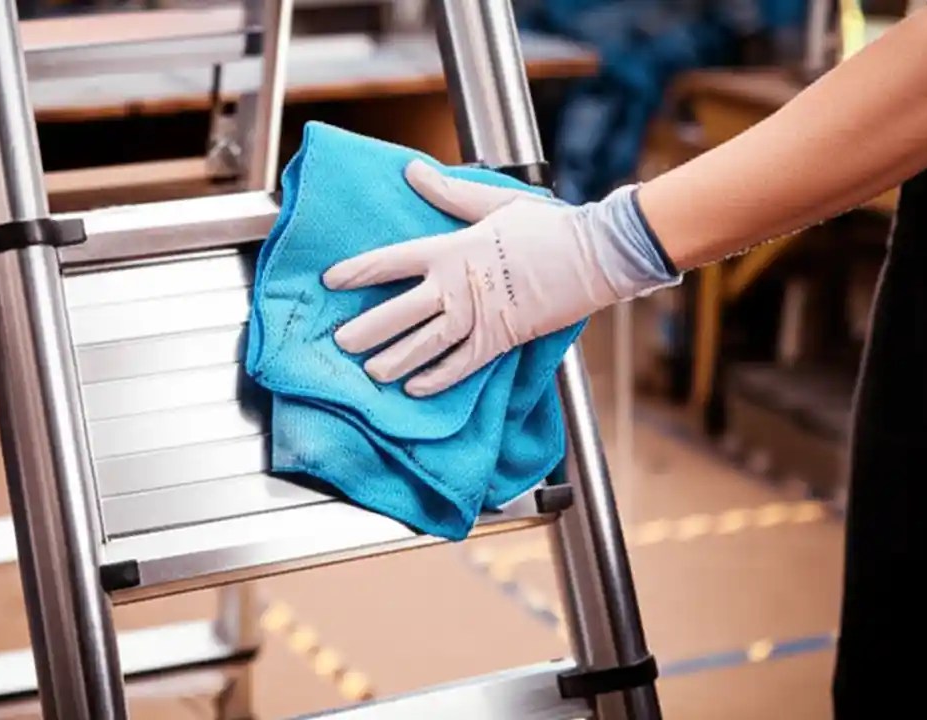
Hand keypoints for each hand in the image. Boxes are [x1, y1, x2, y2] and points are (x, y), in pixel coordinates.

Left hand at [322, 160, 679, 396]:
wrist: (595, 255)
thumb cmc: (548, 225)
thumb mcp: (495, 202)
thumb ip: (449, 193)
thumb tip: (412, 171)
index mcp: (452, 249)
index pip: (390, 262)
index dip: (357, 272)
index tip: (331, 281)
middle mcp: (457, 287)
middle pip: (398, 313)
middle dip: (366, 330)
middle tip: (340, 342)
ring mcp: (478, 317)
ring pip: (424, 346)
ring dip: (393, 361)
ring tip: (370, 372)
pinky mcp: (499, 340)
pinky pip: (459, 366)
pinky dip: (435, 380)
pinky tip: (413, 388)